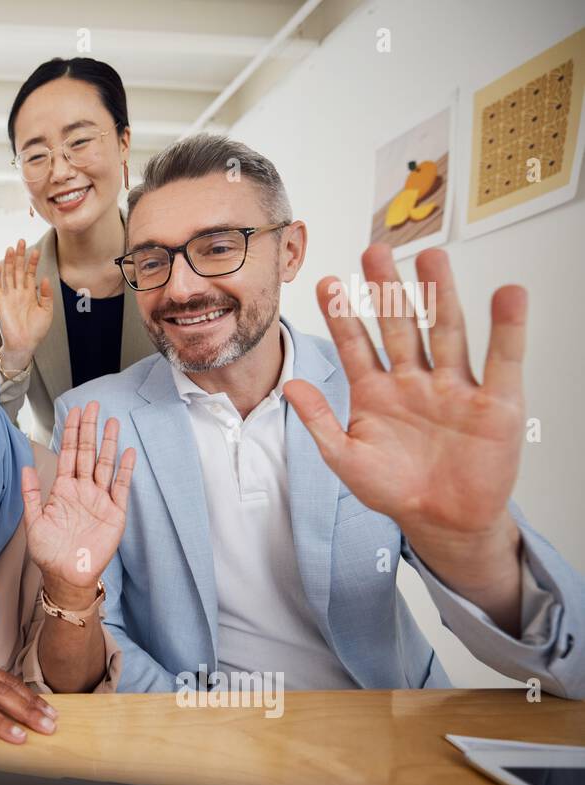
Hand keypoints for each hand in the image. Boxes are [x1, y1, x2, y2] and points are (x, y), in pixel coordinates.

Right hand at [0, 239, 52, 371]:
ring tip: (11, 249)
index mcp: (30, 293)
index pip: (30, 273)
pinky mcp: (0, 302)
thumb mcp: (47, 311)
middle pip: (18, 269)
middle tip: (21, 241)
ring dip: (9, 262)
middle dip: (19, 256)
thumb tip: (45, 278)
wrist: (24, 344)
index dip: (32, 262)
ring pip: (8, 274)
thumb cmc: (36, 330)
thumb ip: (46, 294)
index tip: (36, 251)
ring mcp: (9, 296)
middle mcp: (18, 292)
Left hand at [22, 401, 135, 605]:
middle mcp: (83, 490)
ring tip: (112, 422)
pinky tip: (127, 452)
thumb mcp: (33, 522)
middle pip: (87, 453)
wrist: (67, 577)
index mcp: (63, 490)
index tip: (74, 412)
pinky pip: (120, 487)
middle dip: (89, 429)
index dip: (70, 433)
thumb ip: (31, 494)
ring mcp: (100, 500)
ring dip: (108, 443)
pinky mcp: (114, 513)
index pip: (67, 454)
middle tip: (93, 406)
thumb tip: (25, 467)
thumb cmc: (48, 553)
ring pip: (105, 464)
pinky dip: (124, 469)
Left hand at [283, 244, 523, 548]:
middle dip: (387, 290)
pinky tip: (508, 295)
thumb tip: (289, 385)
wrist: (441, 521)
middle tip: (376, 251)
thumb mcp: (345, 459)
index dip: (342, 314)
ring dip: (439, 296)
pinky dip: (507, 329)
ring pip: (446, 332)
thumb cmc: (393, 488)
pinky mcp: (495, 403)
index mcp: (375, 391)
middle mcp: (414, 380)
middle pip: (400, 325)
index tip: (327, 282)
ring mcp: (454, 387)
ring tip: (432, 258)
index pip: (355, 344)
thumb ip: (319, 422)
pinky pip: (502, 360)